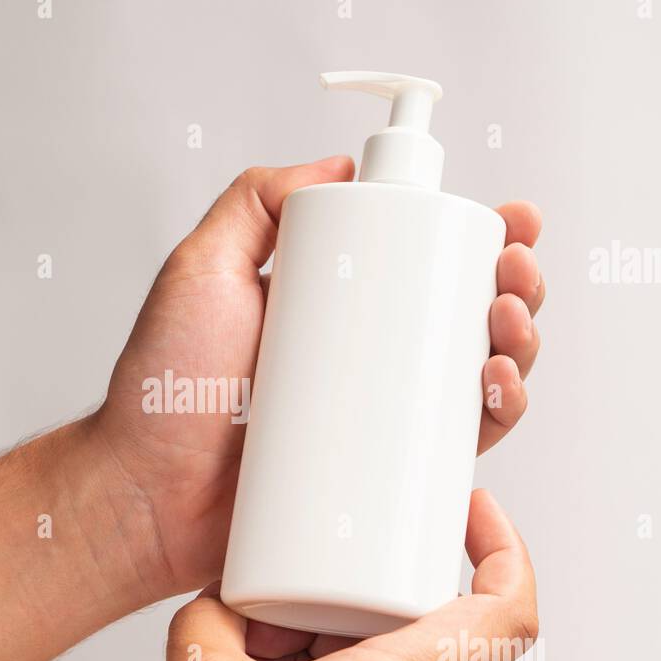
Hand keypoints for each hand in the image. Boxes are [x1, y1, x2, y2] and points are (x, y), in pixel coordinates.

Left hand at [93, 159, 543, 595]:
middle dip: (514, 285)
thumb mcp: (200, 270)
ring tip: (508, 323)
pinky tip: (498, 389)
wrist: (143, 496)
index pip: (420, 257)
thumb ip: (253, 203)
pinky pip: (455, 446)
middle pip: (464, 312)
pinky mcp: (379, 477)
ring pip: (474, 375)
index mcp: (331, 302)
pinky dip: (497, 416)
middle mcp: (361, 355)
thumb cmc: (160, 389)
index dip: (476, 236)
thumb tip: (339, 164)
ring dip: (517, 343)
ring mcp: (374, 417)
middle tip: (514, 272)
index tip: (507, 218)